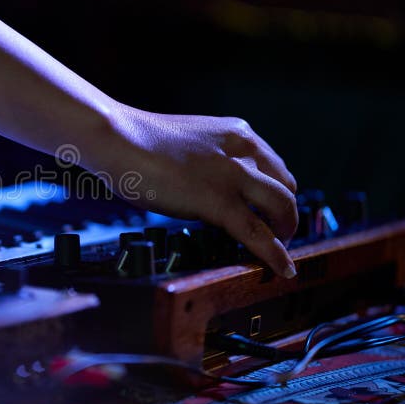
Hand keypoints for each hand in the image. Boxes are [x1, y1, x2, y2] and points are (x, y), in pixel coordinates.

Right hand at [88, 104, 297, 277]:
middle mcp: (243, 149)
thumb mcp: (188, 144)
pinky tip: (282, 270)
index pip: (274, 166)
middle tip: (274, 234)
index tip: (269, 211)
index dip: (276, 193)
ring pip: (283, 207)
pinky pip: (258, 233)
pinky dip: (275, 254)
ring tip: (278, 251)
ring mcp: (233, 175)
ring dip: (285, 232)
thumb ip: (207, 162)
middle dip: (284, 213)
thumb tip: (206, 189)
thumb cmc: (138, 141)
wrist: (118, 138)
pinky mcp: (218, 201)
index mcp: (236, 133)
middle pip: (286, 186)